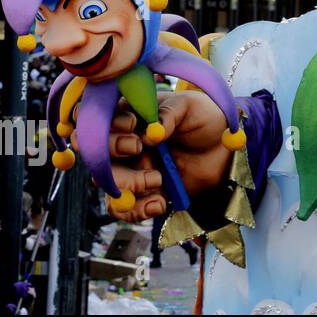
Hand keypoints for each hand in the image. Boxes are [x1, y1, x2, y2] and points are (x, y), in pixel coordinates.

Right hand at [92, 90, 234, 222]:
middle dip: (113, 151)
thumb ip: (169, 113)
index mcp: (128, 114)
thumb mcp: (190, 106)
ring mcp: (128, 168)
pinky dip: (137, 210)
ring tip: (158, 180)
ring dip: (128, 184)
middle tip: (139, 148)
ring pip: (106, 182)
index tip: (133, 125)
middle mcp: (121, 142)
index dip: (108, 123)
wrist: (223, 151)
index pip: (98, 118)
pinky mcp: (139, 192)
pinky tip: (160, 203)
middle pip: (94, 150)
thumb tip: (151, 132)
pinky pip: (123, 208)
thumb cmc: (204, 119)